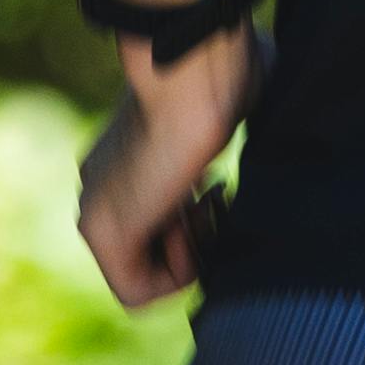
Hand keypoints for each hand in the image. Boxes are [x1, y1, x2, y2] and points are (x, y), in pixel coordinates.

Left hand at [77, 21, 257, 306]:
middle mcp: (99, 188)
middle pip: (148, 249)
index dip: (196, 217)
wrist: (197, 74)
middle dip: (192, 237)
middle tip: (213, 199)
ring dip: (188, 253)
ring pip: (142, 274)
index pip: (152, 218)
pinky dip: (176, 272)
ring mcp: (95, 210)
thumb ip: (225, 125)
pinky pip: (136, 292)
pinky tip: (189, 223)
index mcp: (122, 158)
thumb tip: (269, 94)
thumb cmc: (224, 72)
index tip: (215, 184)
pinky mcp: (102, 232)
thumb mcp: (227, 103)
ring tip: (204, 207)